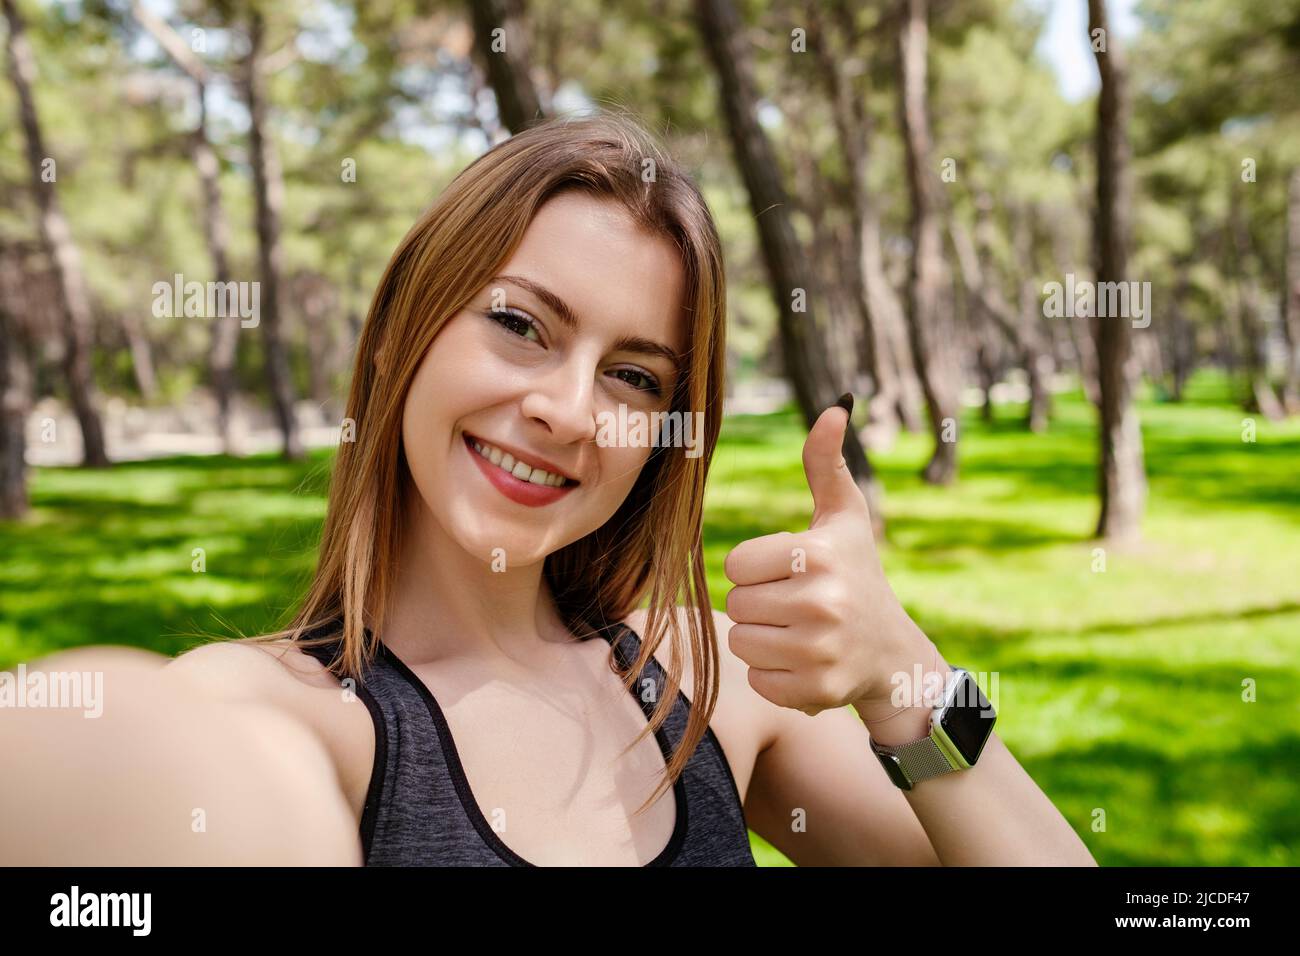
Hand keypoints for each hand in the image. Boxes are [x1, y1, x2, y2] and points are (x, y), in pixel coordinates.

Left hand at [722, 396, 933, 716]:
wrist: (892, 653)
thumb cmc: (858, 573)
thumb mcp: (845, 517)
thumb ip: (825, 465)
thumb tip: (833, 409)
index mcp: (817, 555)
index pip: (736, 565)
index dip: (757, 569)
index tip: (789, 573)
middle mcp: (820, 603)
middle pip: (736, 604)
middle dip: (759, 605)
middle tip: (797, 605)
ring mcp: (819, 650)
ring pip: (741, 642)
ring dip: (762, 639)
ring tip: (800, 632)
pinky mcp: (814, 690)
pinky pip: (756, 679)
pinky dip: (772, 675)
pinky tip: (805, 661)